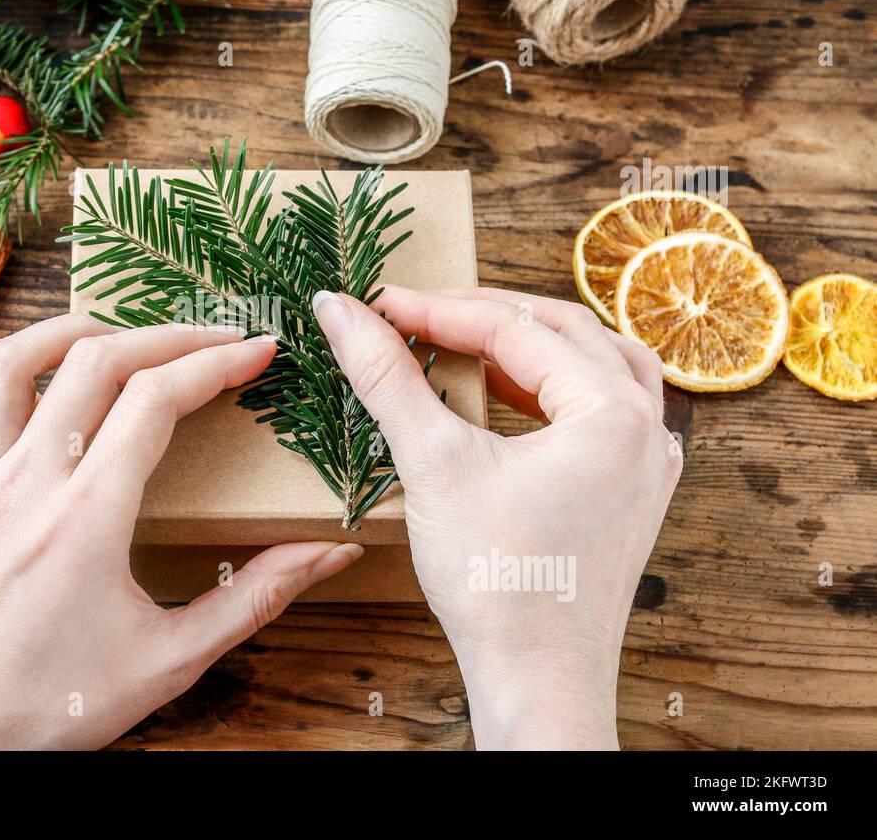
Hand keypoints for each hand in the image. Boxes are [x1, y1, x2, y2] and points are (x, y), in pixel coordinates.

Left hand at [0, 316, 361, 749]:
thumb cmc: (53, 705)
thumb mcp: (171, 660)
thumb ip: (255, 598)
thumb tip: (327, 552)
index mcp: (88, 515)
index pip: (158, 398)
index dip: (217, 362)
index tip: (259, 351)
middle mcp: (27, 480)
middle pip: (97, 358)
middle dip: (167, 335)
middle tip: (215, 340)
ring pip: (14, 360)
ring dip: (75, 329)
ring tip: (124, 334)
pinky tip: (20, 374)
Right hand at [312, 286, 681, 749]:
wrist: (535, 680)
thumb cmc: (497, 584)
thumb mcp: (434, 463)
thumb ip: (386, 377)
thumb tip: (338, 311)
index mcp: (613, 412)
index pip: (515, 329)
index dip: (438, 311)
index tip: (378, 305)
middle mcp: (646, 428)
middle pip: (564, 332)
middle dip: (484, 316)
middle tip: (413, 314)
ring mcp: (646, 463)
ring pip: (594, 364)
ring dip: (528, 344)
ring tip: (466, 340)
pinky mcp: (631, 493)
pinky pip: (600, 411)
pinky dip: (552, 388)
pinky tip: (510, 396)